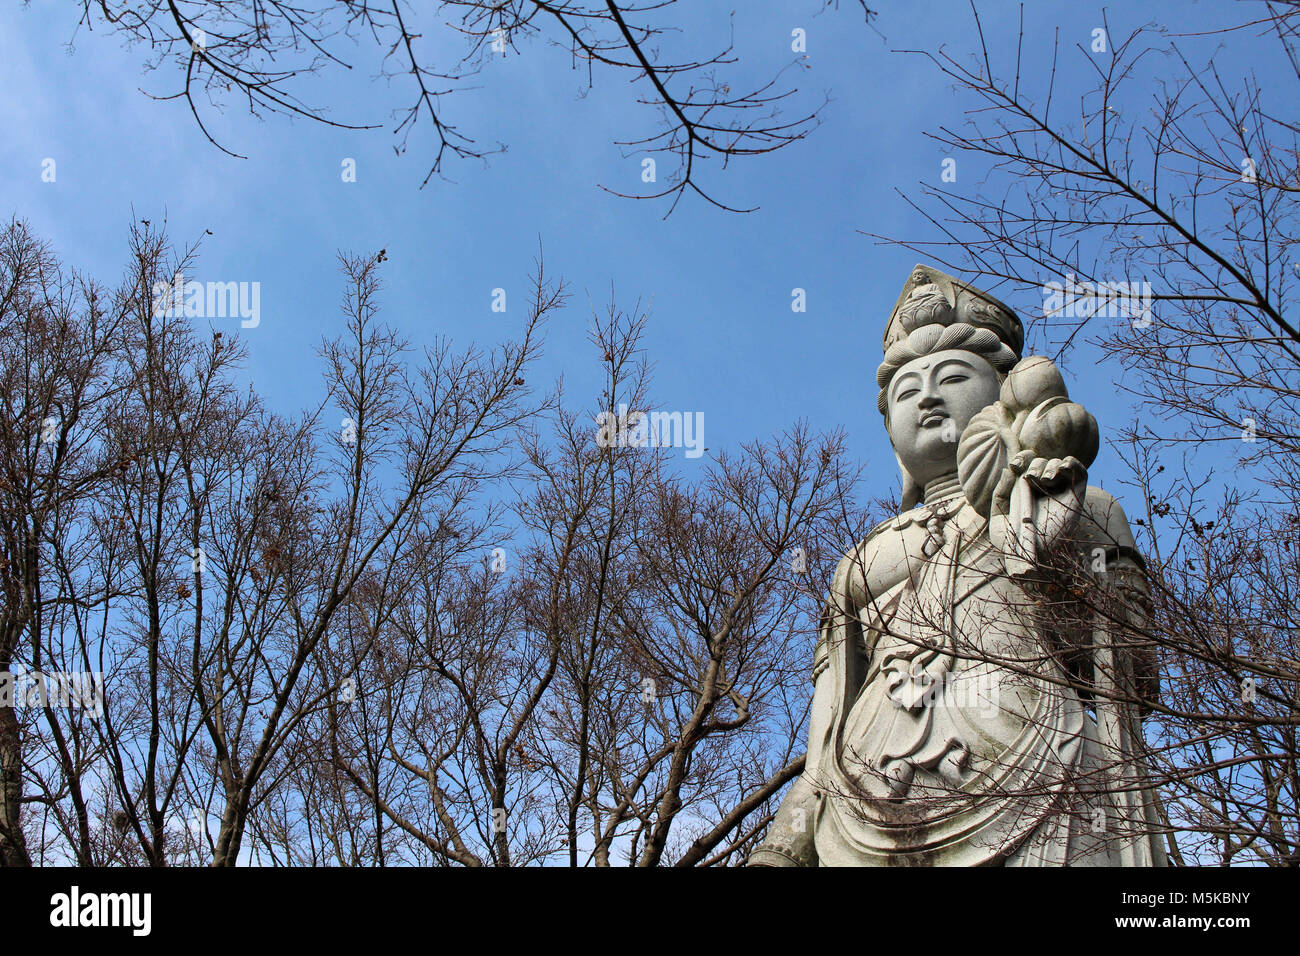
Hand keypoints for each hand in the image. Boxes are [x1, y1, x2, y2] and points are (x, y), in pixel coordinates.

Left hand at [990, 450, 1086, 572]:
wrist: (1033, 557)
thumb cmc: (1014, 542)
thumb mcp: (998, 515)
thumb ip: (1001, 492)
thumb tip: (1008, 469)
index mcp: (1025, 490)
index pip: (1027, 462)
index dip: (1022, 457)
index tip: (1015, 466)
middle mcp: (1044, 489)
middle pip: (1042, 461)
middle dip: (1035, 464)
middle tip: (1030, 478)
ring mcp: (1060, 492)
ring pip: (1059, 463)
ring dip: (1050, 465)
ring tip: (1044, 480)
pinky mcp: (1076, 497)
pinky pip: (1080, 471)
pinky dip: (1072, 464)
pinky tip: (1061, 469)